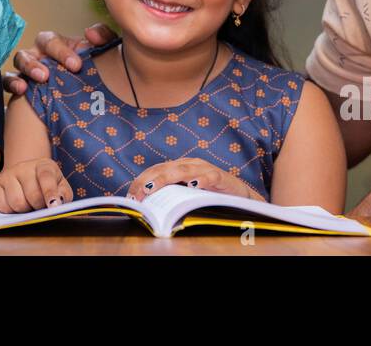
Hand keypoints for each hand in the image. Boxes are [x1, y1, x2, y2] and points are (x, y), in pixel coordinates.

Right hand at [0, 158, 73, 212]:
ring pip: (16, 202)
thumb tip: (56, 203)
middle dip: (38, 206)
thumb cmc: (47, 186)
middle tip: (40, 207)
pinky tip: (16, 207)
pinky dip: (11, 212)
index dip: (50, 193)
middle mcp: (24, 166)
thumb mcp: (60, 187)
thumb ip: (63, 194)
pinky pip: (2, 206)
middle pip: (32, 194)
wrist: (26, 177)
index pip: (46, 177)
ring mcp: (8, 174)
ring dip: (25, 211)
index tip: (53, 206)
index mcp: (43, 165)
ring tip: (28, 206)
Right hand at [3, 23, 115, 94]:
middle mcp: (39, 53)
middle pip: (32, 50)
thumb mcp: (101, 52)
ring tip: (37, 80)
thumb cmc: (90, 69)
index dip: (62, 51)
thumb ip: (103, 37)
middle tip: (48, 75)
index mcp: (56, 44)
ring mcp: (26, 69)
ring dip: (26, 69)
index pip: (52, 40)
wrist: (85, 97)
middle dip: (40, 61)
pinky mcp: (19, 86)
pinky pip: (7, 81)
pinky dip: (11, 83)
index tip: (76, 65)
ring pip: (19, 61)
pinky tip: (20, 90)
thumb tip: (90, 33)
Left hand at [128, 158, 262, 202]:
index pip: (156, 170)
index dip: (142, 181)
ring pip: (183, 170)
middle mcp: (190, 164)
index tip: (131, 195)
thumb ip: (172, 195)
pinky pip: (209, 176)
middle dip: (147, 181)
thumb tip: (148, 206)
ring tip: (151, 187)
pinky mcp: (220, 176)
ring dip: (165, 179)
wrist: (239, 195)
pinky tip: (194, 186)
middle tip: (136, 194)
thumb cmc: (210, 196)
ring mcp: (205, 169)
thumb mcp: (187, 194)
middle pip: (164, 169)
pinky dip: (202, 180)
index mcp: (180, 167)